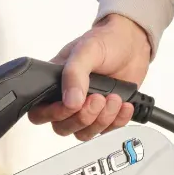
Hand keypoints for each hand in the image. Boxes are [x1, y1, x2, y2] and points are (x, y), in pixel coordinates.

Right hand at [28, 13, 152, 140]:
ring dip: (101, 120)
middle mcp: (67, 99)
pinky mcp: (105, 114)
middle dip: (83, 117)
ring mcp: (86, 108)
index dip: (55, 114)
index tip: (73, 103)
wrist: (133, 44)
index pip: (40, 112)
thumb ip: (74, 74)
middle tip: (98, 99)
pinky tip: (124, 105)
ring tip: (114, 98)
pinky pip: (107, 131)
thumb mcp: (86, 51)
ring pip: (84, 133)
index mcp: (54, 83)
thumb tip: (70, 100)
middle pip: (63, 127)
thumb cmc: (106, 41)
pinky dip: (117, 121)